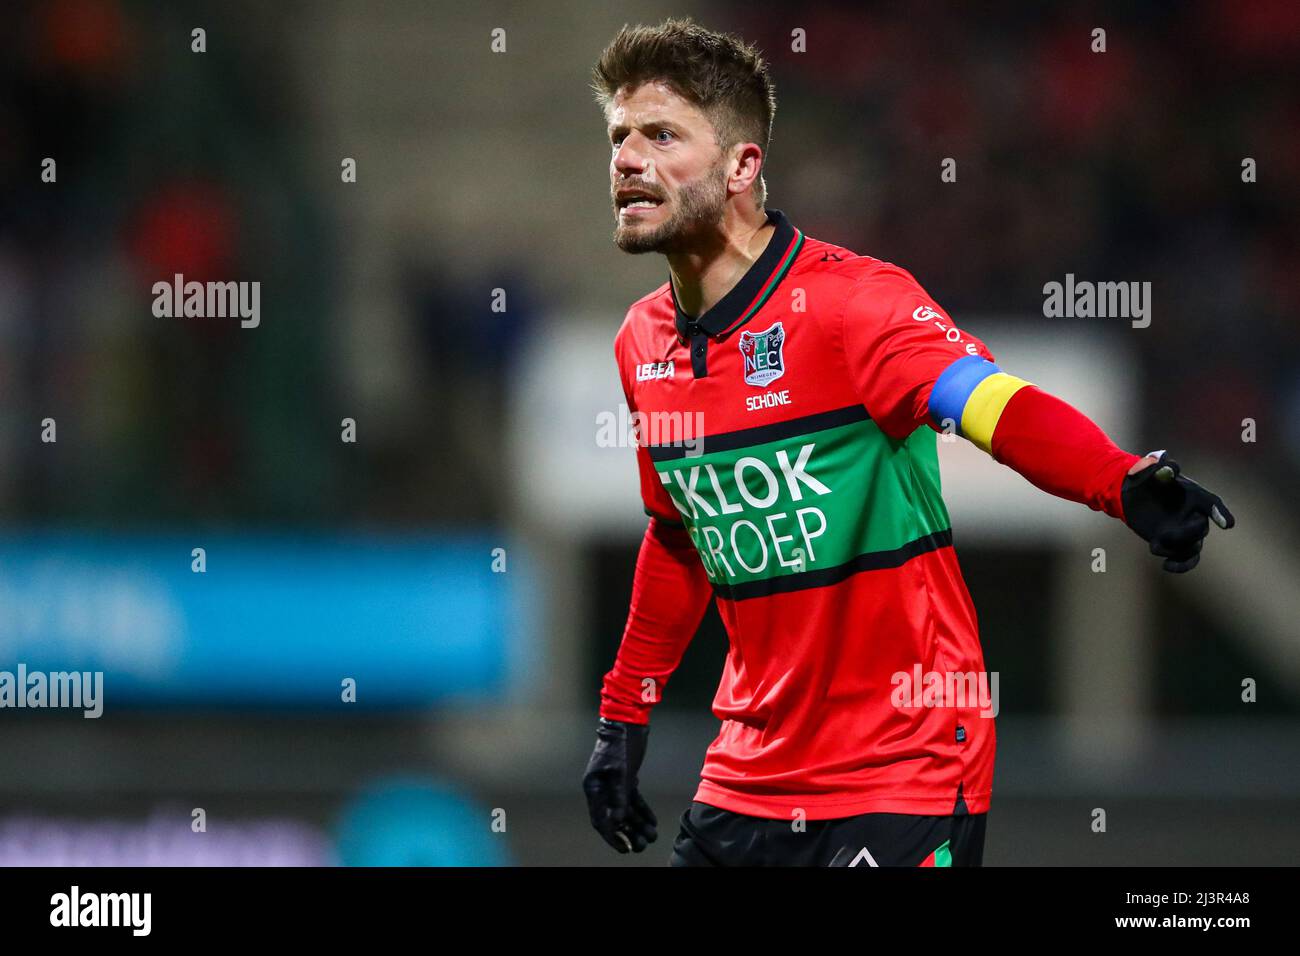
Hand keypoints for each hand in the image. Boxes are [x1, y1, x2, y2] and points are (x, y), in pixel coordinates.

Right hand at [582, 717, 657, 852]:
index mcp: (593, 787)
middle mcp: (601, 789)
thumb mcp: (621, 770)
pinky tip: (651, 822)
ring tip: (651, 837)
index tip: (624, 849)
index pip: (600, 819)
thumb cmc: (620, 744)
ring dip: (637, 824)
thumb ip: (618, 796)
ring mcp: (613, 784)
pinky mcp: (625, 779)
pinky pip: (633, 800)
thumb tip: (617, 821)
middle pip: (613, 818)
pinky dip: (642, 811)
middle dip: (628, 834)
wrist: (628, 723)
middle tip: (641, 846)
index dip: (611, 836)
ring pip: (625, 811)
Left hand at [1121, 450, 1233, 572]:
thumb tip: (1168, 464)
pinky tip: (1166, 566)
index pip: (1212, 504)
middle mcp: (1194, 516)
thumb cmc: (1148, 479)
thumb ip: (1162, 467)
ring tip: (1156, 545)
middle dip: (1187, 535)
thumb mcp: (1152, 469)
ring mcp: (1185, 532)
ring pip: (1192, 547)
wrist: (1132, 493)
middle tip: (1165, 535)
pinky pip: (1185, 560)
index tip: (1228, 525)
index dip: (1221, 513)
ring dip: (1177, 550)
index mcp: (1195, 496)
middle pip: (1201, 530)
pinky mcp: (1173, 544)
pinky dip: (1179, 566)